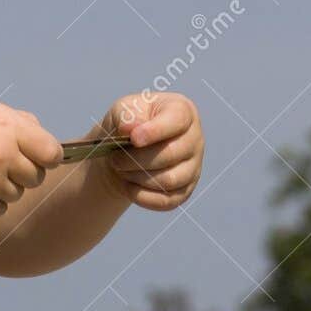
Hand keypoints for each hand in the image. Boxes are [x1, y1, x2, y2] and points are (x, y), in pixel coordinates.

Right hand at [0, 100, 64, 218]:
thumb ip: (19, 123)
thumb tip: (48, 144)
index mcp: (6, 125)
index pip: (51, 151)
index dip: (47, 156)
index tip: (38, 157)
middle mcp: (2, 153)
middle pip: (37, 176)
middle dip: (25, 172)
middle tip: (0, 164)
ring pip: (18, 193)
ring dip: (4, 187)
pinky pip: (0, 208)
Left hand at [93, 92, 202, 209]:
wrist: (125, 149)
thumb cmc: (129, 123)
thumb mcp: (123, 109)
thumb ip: (126, 114)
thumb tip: (129, 128)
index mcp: (183, 111)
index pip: (177, 120)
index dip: (155, 131)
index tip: (133, 138)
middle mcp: (194, 139)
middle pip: (171, 154)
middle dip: (137, 158)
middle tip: (115, 158)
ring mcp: (193, 167)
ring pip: (169, 180)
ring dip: (138, 177)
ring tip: (121, 169)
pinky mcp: (184, 191)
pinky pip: (166, 201)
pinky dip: (142, 196)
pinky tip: (128, 185)